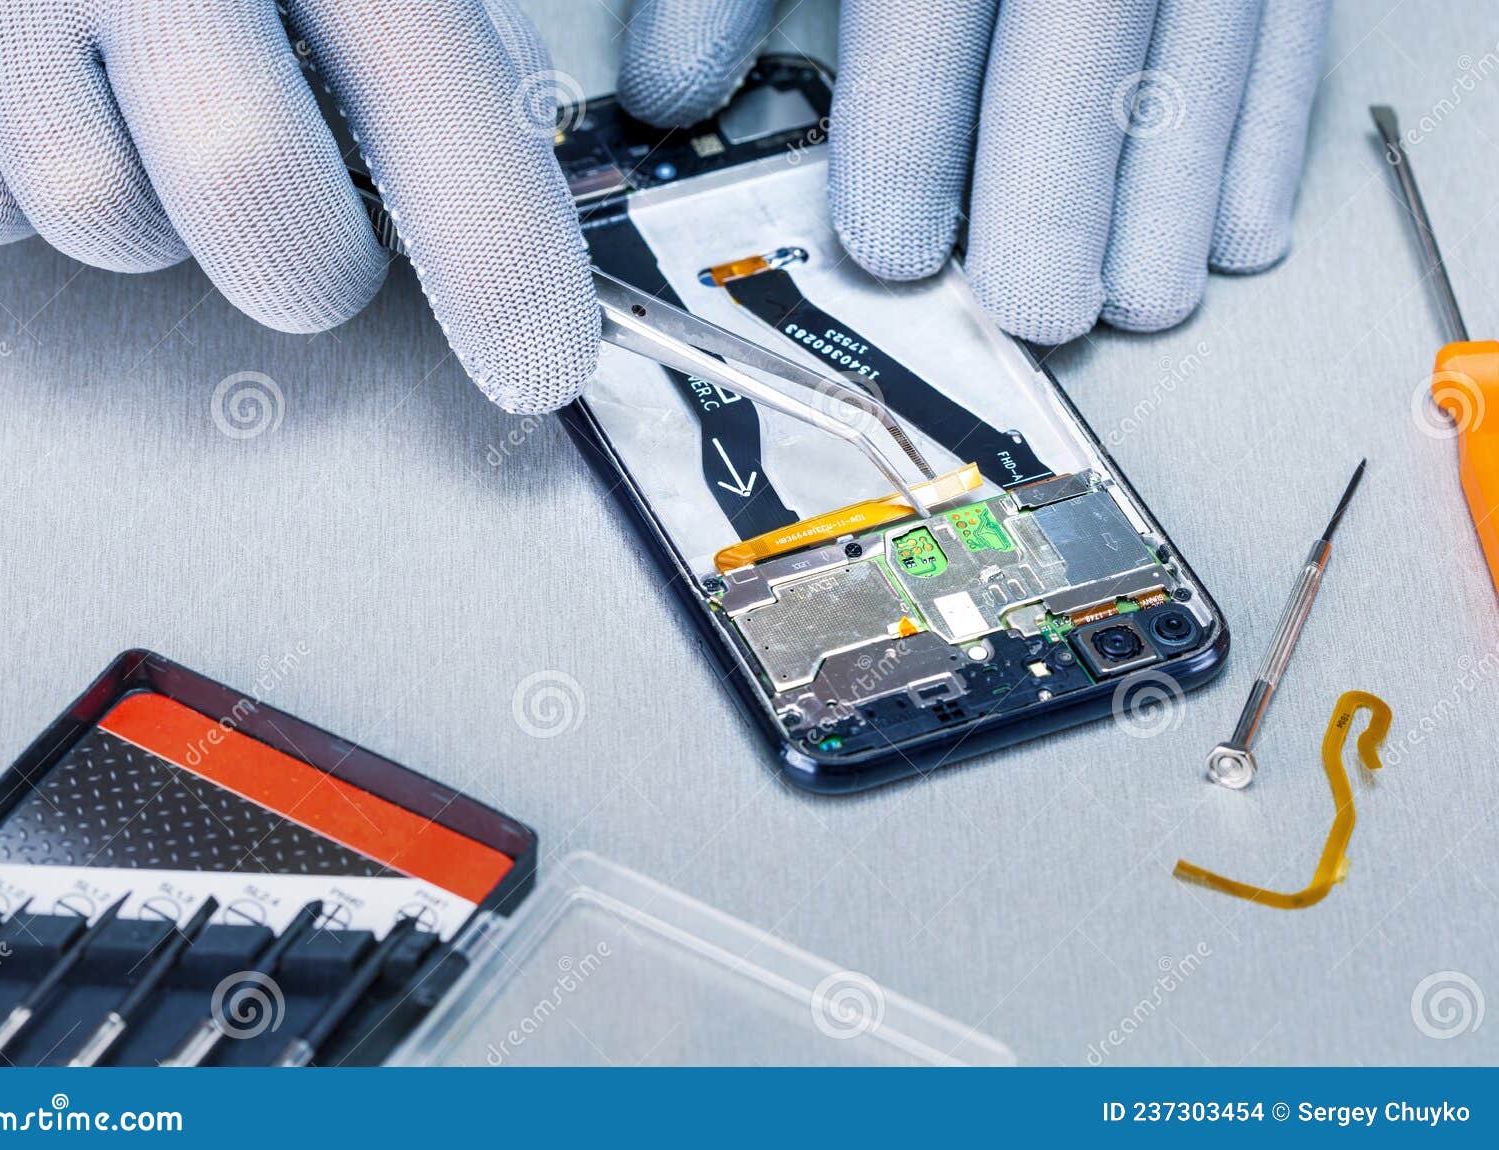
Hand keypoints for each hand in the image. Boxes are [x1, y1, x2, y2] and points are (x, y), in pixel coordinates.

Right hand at [0, 0, 598, 412]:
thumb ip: (427, 12)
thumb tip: (515, 136)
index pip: (440, 111)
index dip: (503, 264)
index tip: (540, 358)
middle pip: (256, 207)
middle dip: (310, 265)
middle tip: (317, 234)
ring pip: (106, 223)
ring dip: (157, 212)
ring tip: (145, 100)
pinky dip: (22, 187)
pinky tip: (42, 93)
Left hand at [619, 0, 1331, 344]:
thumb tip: (668, 91)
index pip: (928, 9)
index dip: (909, 133)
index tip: (893, 240)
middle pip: (1082, 46)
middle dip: (1060, 193)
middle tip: (1038, 307)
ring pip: (1206, 50)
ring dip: (1178, 190)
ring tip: (1143, 301)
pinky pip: (1294, 36)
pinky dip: (1273, 135)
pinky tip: (1242, 233)